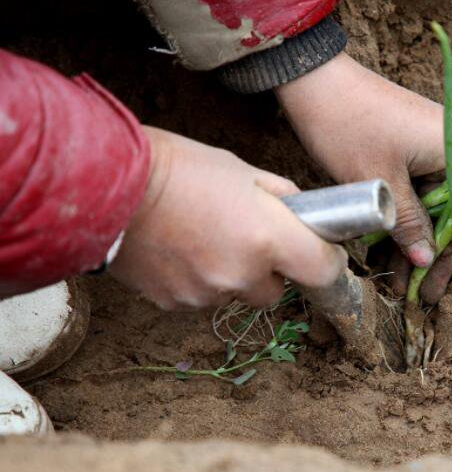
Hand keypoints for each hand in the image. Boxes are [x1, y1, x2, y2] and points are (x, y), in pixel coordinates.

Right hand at [109, 127, 346, 310]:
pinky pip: (200, 298)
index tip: (319, 252)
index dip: (325, 262)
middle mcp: (242, 275)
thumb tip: (301, 213)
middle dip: (268, 270)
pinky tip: (177, 249)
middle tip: (246, 238)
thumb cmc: (178, 167)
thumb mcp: (241, 169)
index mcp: (268, 238)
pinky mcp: (174, 304)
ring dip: (230, 276)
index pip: (323, 271)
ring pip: (235, 296)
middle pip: (275, 291)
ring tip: (202, 237)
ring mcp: (207, 294)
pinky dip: (196, 281)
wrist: (106, 184)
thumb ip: (279, 197)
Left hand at [275, 53, 451, 300]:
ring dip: (410, 241)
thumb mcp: (379, 186)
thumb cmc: (348, 128)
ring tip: (392, 280)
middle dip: (428, 254)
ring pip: (428, 205)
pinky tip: (383, 251)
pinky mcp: (407, 146)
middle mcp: (451, 148)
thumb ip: (407, 225)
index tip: (435, 288)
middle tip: (414, 295)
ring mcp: (429, 146)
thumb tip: (426, 262)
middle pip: (449, 213)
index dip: (451, 255)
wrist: (312, 80)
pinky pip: (412, 190)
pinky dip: (399, 219)